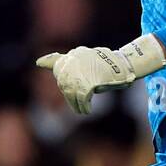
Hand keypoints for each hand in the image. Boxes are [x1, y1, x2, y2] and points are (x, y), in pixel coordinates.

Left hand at [36, 34, 165, 114]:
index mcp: (77, 54)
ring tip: (82, 110)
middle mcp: (75, 60)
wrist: (126, 66)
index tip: (39, 62)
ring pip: (70, 92)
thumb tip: (50, 69)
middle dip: (69, 95)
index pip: (59, 60)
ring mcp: (80, 71)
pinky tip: (87, 110)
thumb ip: (77, 67)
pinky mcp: (87, 82)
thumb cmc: (114, 67)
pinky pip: (81, 98)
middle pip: (63, 82)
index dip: (50, 62)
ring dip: (75, 104)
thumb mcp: (93, 63)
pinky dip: (83, 106)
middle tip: (77, 106)